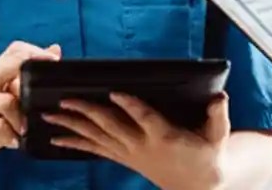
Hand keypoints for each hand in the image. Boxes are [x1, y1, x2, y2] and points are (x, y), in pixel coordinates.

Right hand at [0, 41, 60, 170]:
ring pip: (7, 101)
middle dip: (30, 78)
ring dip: (21, 118)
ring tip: (24, 129)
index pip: (15, 49)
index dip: (36, 52)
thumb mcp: (12, 98)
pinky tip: (13, 141)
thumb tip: (56, 49)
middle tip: (44, 95)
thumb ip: (29, 78)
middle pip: (10, 65)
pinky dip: (10, 135)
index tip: (55, 63)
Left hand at [46, 93, 230, 189]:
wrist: (198, 185)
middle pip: (111, 126)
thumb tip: (220, 96)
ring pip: (97, 137)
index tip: (114, 91)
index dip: (130, 105)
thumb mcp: (219, 136)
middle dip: (87, 112)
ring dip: (72, 126)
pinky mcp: (123, 157)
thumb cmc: (208, 155)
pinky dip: (74, 144)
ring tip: (51, 115)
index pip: (145, 118)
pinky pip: (95, 150)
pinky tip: (56, 139)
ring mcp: (129, 153)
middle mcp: (142, 146)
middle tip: (66, 99)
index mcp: (165, 137)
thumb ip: (219, 115)